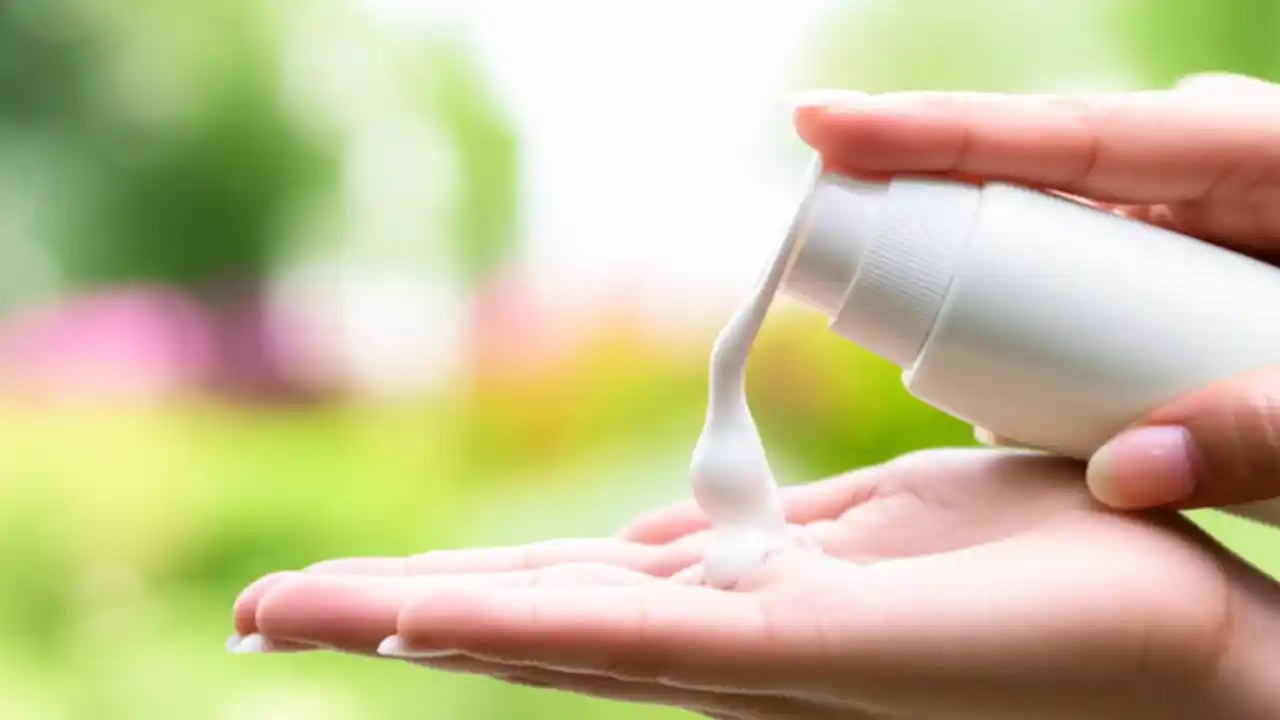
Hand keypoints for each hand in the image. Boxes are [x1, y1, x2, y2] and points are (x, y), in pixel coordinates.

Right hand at [229, 449, 1279, 718]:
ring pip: (550, 632)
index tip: (355, 576)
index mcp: (736, 607)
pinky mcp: (806, 653)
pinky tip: (432, 613)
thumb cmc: (1034, 564)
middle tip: (267, 601)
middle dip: (390, 612)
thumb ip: (747, 540)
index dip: (447, 585)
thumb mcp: (859, 529)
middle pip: (523, 620)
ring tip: (295, 607)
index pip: (561, 592)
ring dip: (416, 616)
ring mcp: (753, 659)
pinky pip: (639, 633)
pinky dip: (524, 624)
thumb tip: (651, 536)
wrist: (1172, 619)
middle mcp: (722, 650)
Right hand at [792, 73, 1279, 510]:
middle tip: (845, 267)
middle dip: (932, 218)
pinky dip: (1036, 335)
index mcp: (1259, 155)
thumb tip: (1123, 475)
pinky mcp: (1184, 277)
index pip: (1065, 134)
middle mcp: (1212, 180)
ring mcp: (1194, 227)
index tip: (816, 124)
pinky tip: (1014, 398)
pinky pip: (1083, 288)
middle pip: (1036, 184)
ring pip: (1053, 244)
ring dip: (982, 296)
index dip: (931, 131)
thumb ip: (1275, 425)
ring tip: (950, 371)